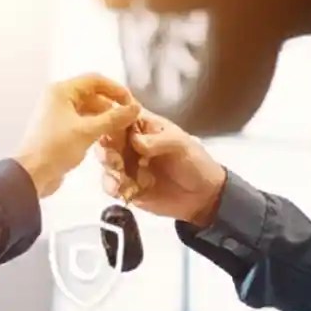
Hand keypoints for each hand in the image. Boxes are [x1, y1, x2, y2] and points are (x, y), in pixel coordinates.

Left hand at [16, 74, 140, 198]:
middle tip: (130, 120)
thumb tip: (135, 108)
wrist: (32, 174)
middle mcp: (59, 98)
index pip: (96, 80)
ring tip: (123, 130)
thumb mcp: (88, 131)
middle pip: (93, 94)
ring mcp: (59, 114)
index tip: (132, 104)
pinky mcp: (60, 129)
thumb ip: (114, 118)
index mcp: (62, 91)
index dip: (116, 89)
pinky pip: (83, 121)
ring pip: (89, 109)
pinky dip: (97, 126)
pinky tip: (109, 137)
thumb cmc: (56, 148)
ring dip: (106, 118)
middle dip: (112, 106)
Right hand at [96, 108, 226, 226]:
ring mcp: (127, 164)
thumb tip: (134, 140)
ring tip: (120, 175)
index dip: (109, 118)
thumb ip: (156, 141)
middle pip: (106, 139)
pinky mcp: (127, 186)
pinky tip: (124, 189)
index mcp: (143, 126)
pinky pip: (111, 184)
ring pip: (106, 162)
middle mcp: (131, 143)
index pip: (119, 114)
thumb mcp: (180, 144)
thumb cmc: (196, 163)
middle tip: (114, 158)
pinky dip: (113, 186)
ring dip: (109, 168)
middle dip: (106, 148)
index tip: (108, 127)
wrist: (204, 197)